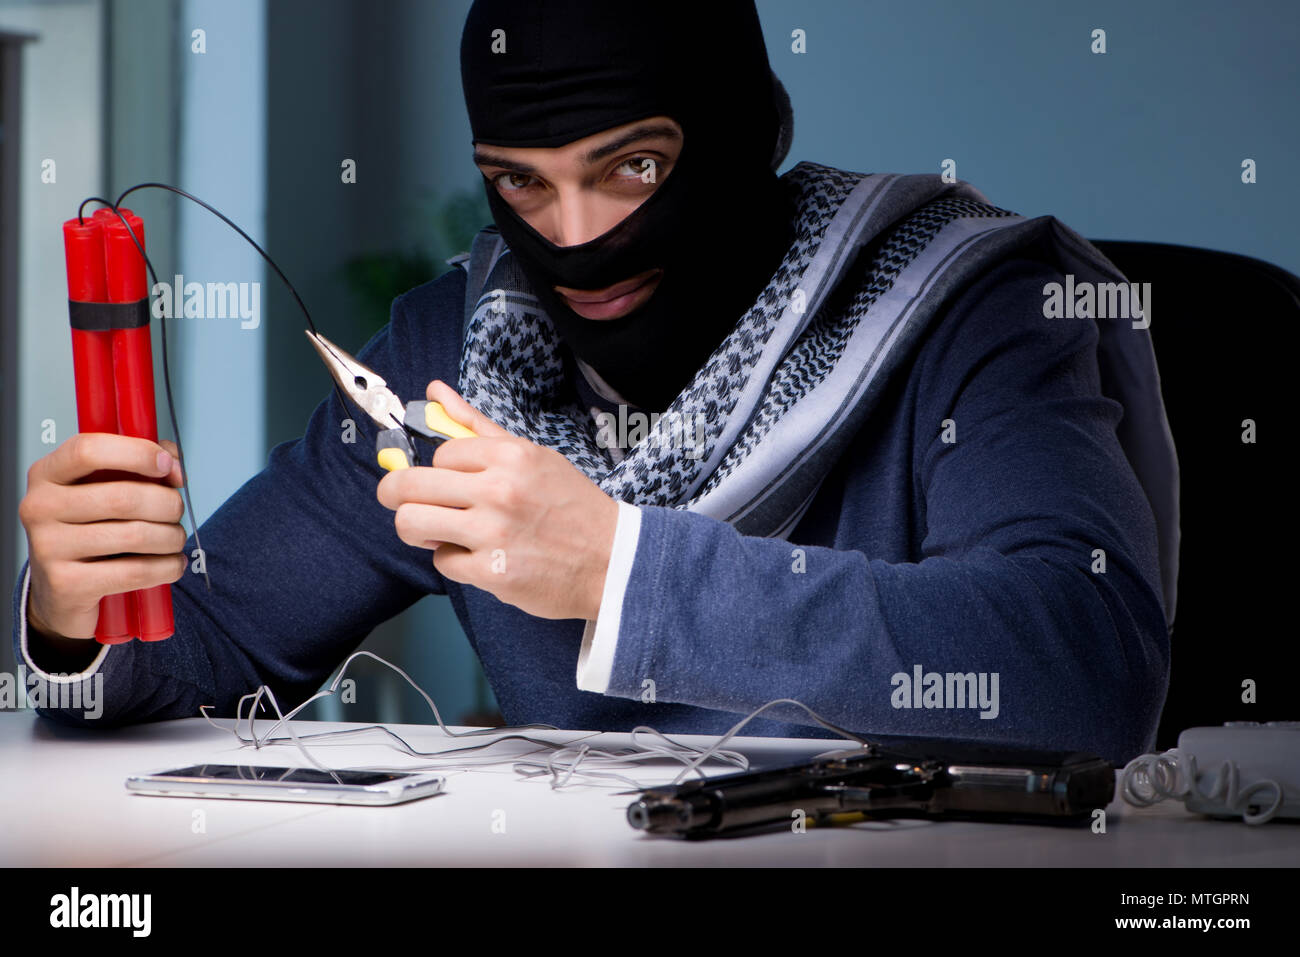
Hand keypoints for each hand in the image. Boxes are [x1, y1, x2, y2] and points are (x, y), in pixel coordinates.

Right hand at [19, 434, 187, 640]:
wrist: (60, 592)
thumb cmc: (90, 530)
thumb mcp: (106, 488)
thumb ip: (140, 463)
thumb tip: (172, 462)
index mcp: (47, 474)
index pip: (88, 450)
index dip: (137, 453)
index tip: (166, 465)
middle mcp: (40, 507)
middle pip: (123, 497)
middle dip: (168, 504)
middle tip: (177, 512)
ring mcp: (48, 547)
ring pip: (135, 535)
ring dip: (171, 537)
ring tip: (174, 539)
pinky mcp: (67, 584)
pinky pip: (135, 572)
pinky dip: (167, 567)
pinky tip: (171, 564)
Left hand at [376, 381, 618, 620]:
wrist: (613, 561)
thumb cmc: (572, 507)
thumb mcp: (533, 457)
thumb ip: (478, 427)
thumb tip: (435, 393)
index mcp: (510, 457)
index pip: (440, 453)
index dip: (438, 469)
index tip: (447, 481)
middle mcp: (499, 491)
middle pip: (409, 485)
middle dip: (396, 494)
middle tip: (404, 502)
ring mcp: (493, 533)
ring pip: (412, 523)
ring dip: (419, 529)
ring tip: (440, 531)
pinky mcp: (491, 573)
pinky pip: (442, 561)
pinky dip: (455, 561)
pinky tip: (479, 557)